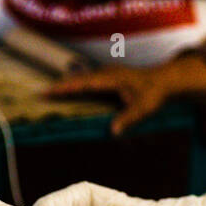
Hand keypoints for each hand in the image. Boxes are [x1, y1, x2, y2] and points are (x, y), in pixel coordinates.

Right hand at [47, 53, 205, 135]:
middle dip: (59, 86)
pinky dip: (76, 86)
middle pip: (78, 79)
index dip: (65, 87)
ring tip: (48, 93)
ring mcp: (107, 74)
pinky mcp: (109, 77)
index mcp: (111, 78)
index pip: (83, 83)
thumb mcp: (143, 108)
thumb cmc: (155, 94)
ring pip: (82, 79)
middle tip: (39, 93)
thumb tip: (113, 132)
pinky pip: (88, 81)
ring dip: (66, 85)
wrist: (166, 80)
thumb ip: (128, 118)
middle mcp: (107, 73)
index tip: (48, 91)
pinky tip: (69, 93)